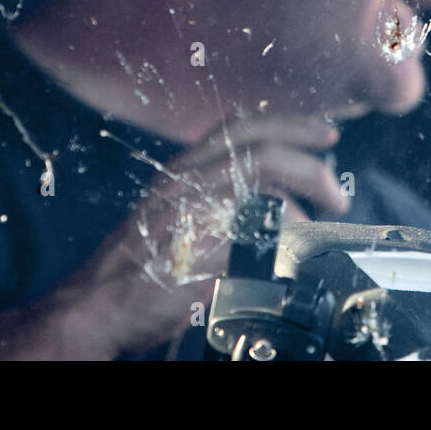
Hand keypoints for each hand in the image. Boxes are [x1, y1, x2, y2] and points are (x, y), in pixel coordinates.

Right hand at [0, 114, 348, 359]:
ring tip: (325, 215)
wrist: (93, 305)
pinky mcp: (197, 242)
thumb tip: (268, 203)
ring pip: (261, 175)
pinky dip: (283, 231)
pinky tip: (295, 246)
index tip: (323, 131)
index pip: (240, 127)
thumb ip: (212, 201)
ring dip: (304, 192)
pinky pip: (254, 225)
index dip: (288, 123)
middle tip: (336, 186)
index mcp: (181, 169)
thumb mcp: (171, 216)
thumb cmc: (133, 267)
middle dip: (309, 157)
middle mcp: (185, 179)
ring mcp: (190, 207)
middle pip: (259, 145)